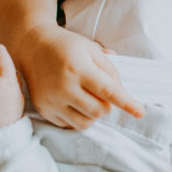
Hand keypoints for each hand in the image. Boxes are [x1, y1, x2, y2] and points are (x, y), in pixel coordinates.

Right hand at [16, 26, 143, 129]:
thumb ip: (109, 69)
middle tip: (104, 93)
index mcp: (78, 68)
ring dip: (94, 114)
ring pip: (85, 123)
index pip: (108, 91)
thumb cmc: (66, 46)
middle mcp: (64, 87)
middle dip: (109, 105)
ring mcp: (52, 101)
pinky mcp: (44, 110)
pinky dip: (78, 117)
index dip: (127, 103)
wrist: (32, 46)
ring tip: (89, 98)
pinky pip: (69, 124)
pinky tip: (75, 102)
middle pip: (99, 110)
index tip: (140, 112)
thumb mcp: (90, 48)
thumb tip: (121, 90)